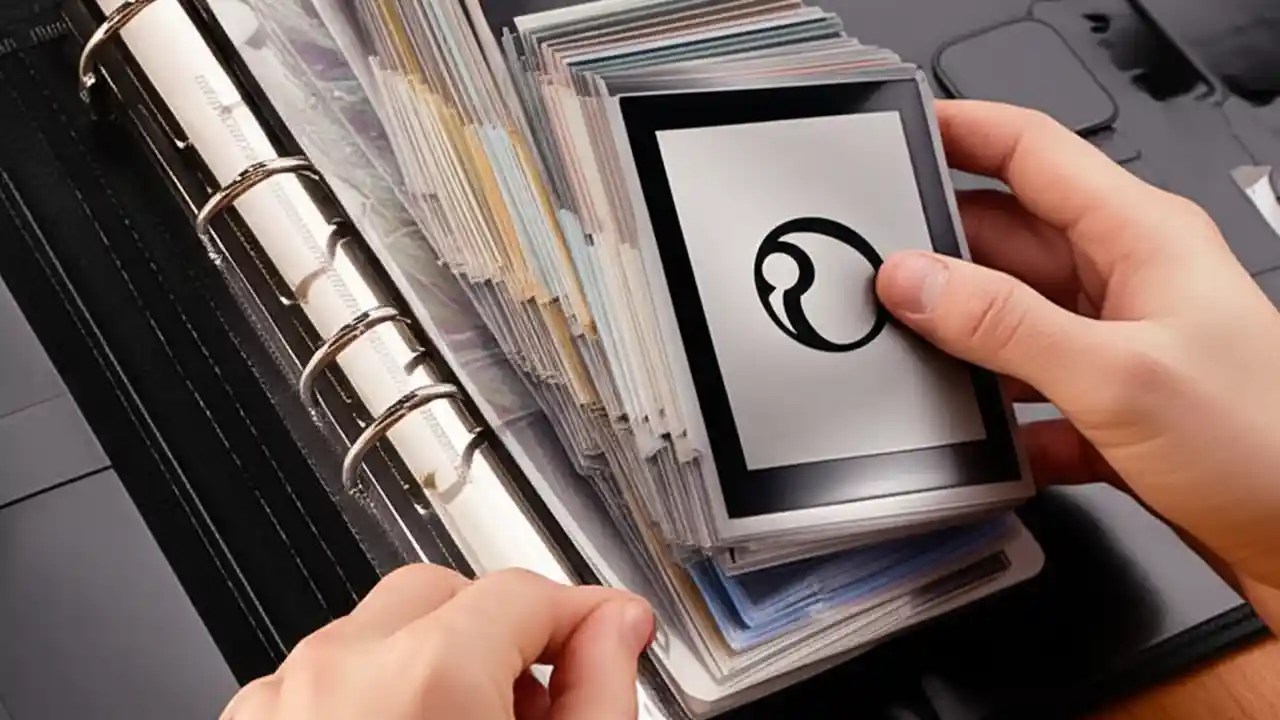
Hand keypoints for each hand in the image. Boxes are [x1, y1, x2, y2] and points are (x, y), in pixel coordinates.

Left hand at [220, 565, 653, 719]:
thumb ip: (599, 695)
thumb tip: (615, 630)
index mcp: (428, 680)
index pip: (526, 590)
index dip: (582, 613)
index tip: (607, 637)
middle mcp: (337, 675)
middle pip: (444, 594)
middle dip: (497, 637)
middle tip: (539, 707)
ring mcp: (279, 702)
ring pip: (377, 630)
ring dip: (431, 665)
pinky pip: (320, 673)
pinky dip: (368, 695)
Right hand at [875, 100, 1279, 624]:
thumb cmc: (1264, 446)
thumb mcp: (1117, 374)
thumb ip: (1003, 324)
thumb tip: (914, 279)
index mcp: (1141, 236)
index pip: (1034, 152)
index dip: (964, 132)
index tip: (901, 134)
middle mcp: (1127, 279)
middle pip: (1007, 240)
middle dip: (943, 255)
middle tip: (881, 276)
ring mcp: (1116, 343)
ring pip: (1011, 319)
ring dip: (967, 343)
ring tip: (921, 361)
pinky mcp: (1109, 405)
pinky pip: (1028, 392)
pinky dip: (1002, 418)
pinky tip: (990, 444)